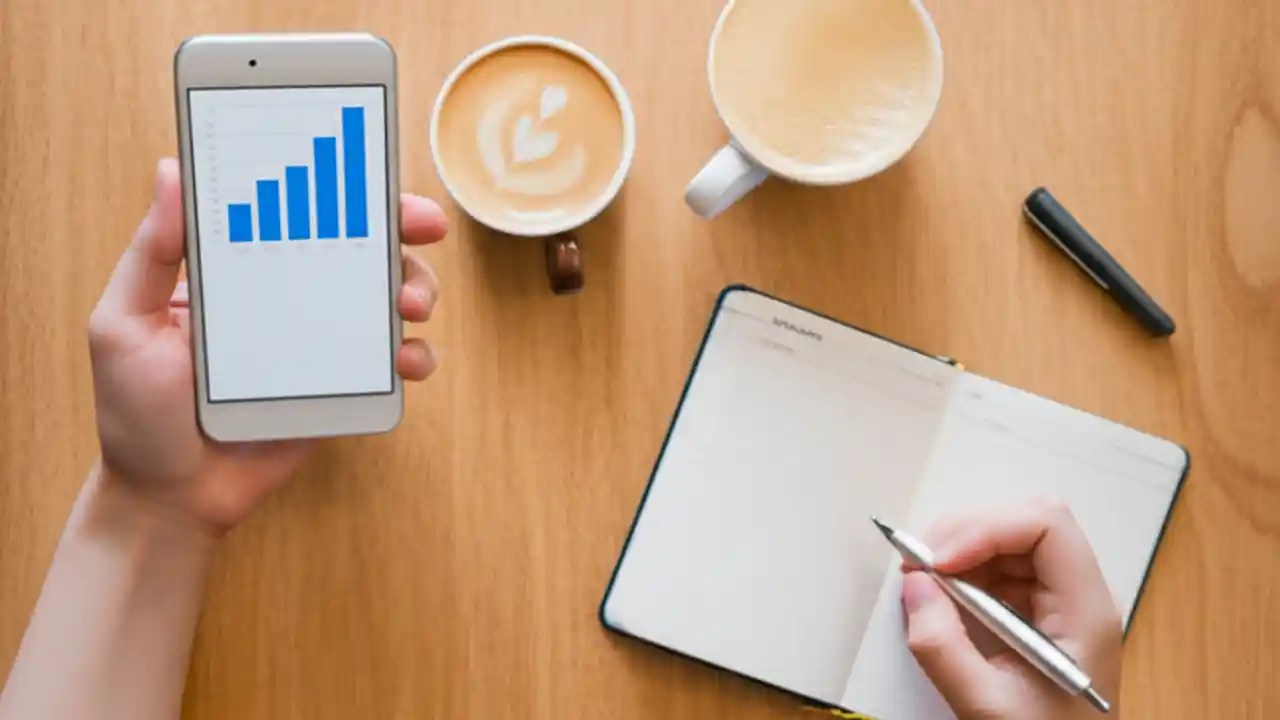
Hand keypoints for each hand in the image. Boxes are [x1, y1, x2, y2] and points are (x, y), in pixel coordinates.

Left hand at [87, 158, 446, 535]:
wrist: (171, 497)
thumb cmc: (137, 411)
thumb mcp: (123, 324)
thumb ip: (151, 254)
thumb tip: (170, 171)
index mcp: (239, 270)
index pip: (297, 211)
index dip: (337, 185)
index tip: (370, 169)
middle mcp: (288, 296)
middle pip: (358, 246)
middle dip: (401, 227)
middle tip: (425, 224)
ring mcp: (321, 341)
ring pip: (387, 297)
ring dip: (415, 287)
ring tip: (411, 305)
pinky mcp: (344, 387)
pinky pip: (394, 364)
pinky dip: (414, 355)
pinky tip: (407, 361)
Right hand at [901, 500, 1122, 719]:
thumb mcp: (986, 707)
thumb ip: (944, 647)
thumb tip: (914, 584)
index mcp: (1086, 612)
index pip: (1047, 525)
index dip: (987, 528)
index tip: (939, 562)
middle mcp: (1080, 595)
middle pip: (1025, 524)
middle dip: (965, 534)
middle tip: (917, 565)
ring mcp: (1061, 601)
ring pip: (1009, 540)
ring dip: (959, 551)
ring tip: (922, 582)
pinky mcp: (1039, 612)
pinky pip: (1000, 568)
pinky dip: (963, 572)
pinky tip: (942, 597)